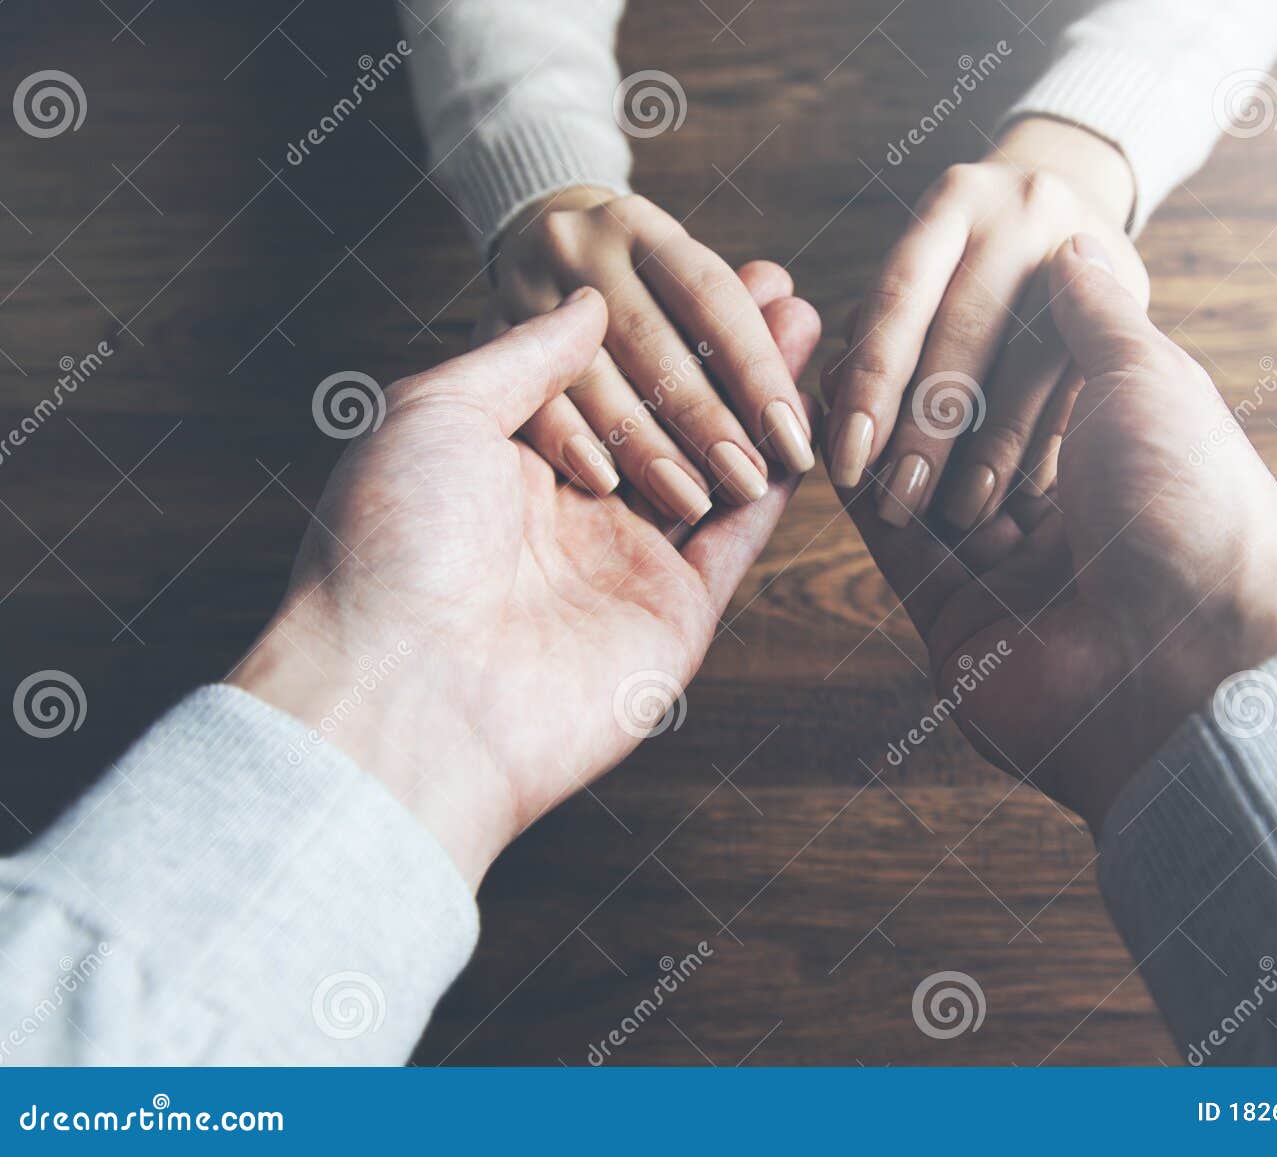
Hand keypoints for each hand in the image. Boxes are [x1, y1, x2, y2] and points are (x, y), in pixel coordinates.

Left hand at [232, 273, 821, 885]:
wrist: (408, 695)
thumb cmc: (393, 546)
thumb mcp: (434, 414)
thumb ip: (523, 356)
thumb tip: (588, 304)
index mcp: (504, 466)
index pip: (601, 381)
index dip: (657, 325)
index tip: (708, 269)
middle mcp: (568, 515)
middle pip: (665, 417)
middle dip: (723, 353)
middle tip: (780, 286)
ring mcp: (624, 566)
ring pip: (712, 467)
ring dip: (762, 400)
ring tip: (808, 326)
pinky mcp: (674, 616)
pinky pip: (737, 537)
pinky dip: (779, 480)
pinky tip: (809, 415)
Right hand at [484, 187, 814, 524]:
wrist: (528, 254)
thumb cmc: (632, 290)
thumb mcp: (679, 285)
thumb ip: (740, 314)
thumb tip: (798, 312)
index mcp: (638, 225)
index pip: (712, 299)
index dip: (758, 370)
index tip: (795, 434)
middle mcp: (577, 246)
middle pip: (653, 343)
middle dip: (707, 419)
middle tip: (750, 478)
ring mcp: (521, 291)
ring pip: (593, 378)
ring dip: (649, 445)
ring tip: (696, 498)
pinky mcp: (480, 338)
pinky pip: (530, 400)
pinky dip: (573, 442)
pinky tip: (609, 483)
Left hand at [825, 118, 1149, 531]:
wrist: (1081, 200)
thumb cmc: (971, 260)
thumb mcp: (926, 268)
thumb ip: (886, 329)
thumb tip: (842, 413)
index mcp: (954, 200)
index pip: (900, 300)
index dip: (873, 385)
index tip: (849, 462)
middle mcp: (1020, 211)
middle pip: (964, 334)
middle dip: (928, 430)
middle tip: (900, 503)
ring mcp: (1082, 245)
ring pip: (1029, 367)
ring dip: (993, 451)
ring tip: (963, 515)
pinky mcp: (1131, 290)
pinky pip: (1078, 384)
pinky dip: (1044, 444)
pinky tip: (1019, 496)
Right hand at [831, 236, 1276, 834]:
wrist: (1185, 656)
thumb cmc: (1188, 505)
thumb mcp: (1151, 378)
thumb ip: (1095, 315)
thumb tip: (1073, 246)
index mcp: (1127, 461)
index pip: (1036, 387)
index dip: (984, 343)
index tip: (937, 296)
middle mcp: (1071, 522)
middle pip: (976, 443)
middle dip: (920, 396)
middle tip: (864, 341)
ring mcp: (1013, 577)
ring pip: (929, 494)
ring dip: (882, 440)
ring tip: (835, 379)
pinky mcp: (959, 623)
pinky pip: (899, 549)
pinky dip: (862, 495)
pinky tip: (831, 438)